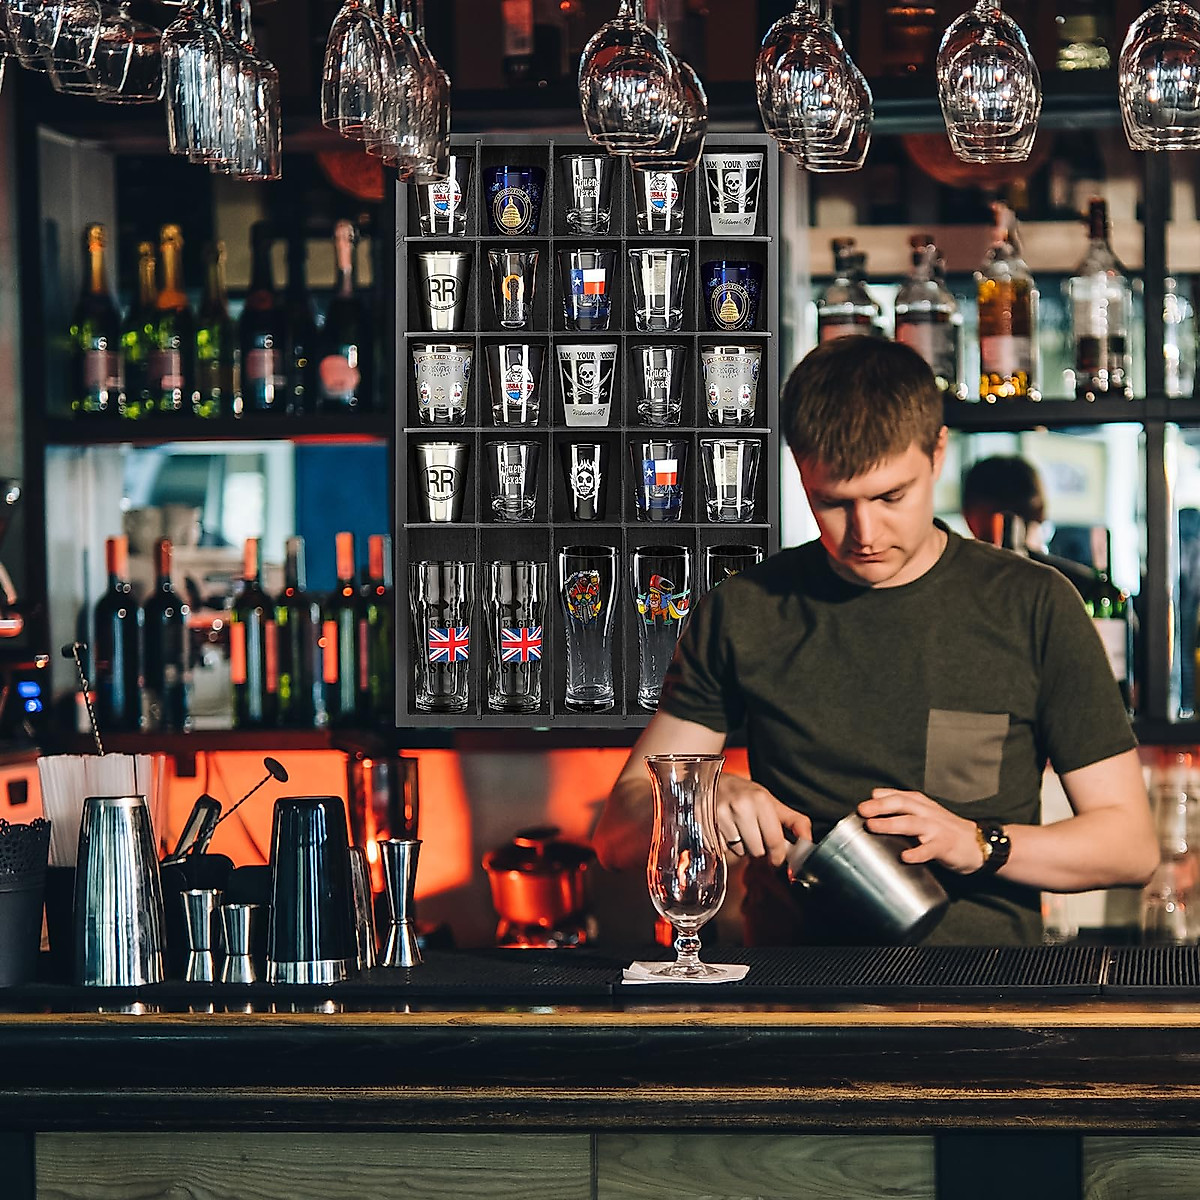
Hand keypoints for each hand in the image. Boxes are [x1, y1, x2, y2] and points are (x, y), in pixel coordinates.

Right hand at [716, 775, 811, 867]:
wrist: (712, 781)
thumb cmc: (743, 793)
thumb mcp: (770, 801)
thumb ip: (794, 821)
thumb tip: (808, 842)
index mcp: (760, 799)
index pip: (774, 841)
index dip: (778, 855)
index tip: (777, 858)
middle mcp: (740, 806)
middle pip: (757, 850)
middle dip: (758, 848)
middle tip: (753, 834)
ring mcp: (720, 814)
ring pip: (739, 852)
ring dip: (740, 846)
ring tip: (737, 829)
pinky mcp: (704, 823)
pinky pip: (722, 849)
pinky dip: (724, 845)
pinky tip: (724, 830)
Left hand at [858, 789, 985, 874]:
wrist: (979, 844)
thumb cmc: (946, 829)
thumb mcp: (925, 812)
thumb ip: (903, 807)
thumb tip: (874, 799)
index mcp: (921, 804)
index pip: (898, 796)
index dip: (880, 798)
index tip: (862, 804)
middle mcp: (927, 813)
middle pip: (902, 804)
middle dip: (880, 807)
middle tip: (862, 811)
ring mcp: (936, 829)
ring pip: (911, 823)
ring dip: (890, 824)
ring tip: (873, 827)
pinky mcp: (945, 846)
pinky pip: (930, 850)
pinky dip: (917, 853)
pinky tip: (905, 857)